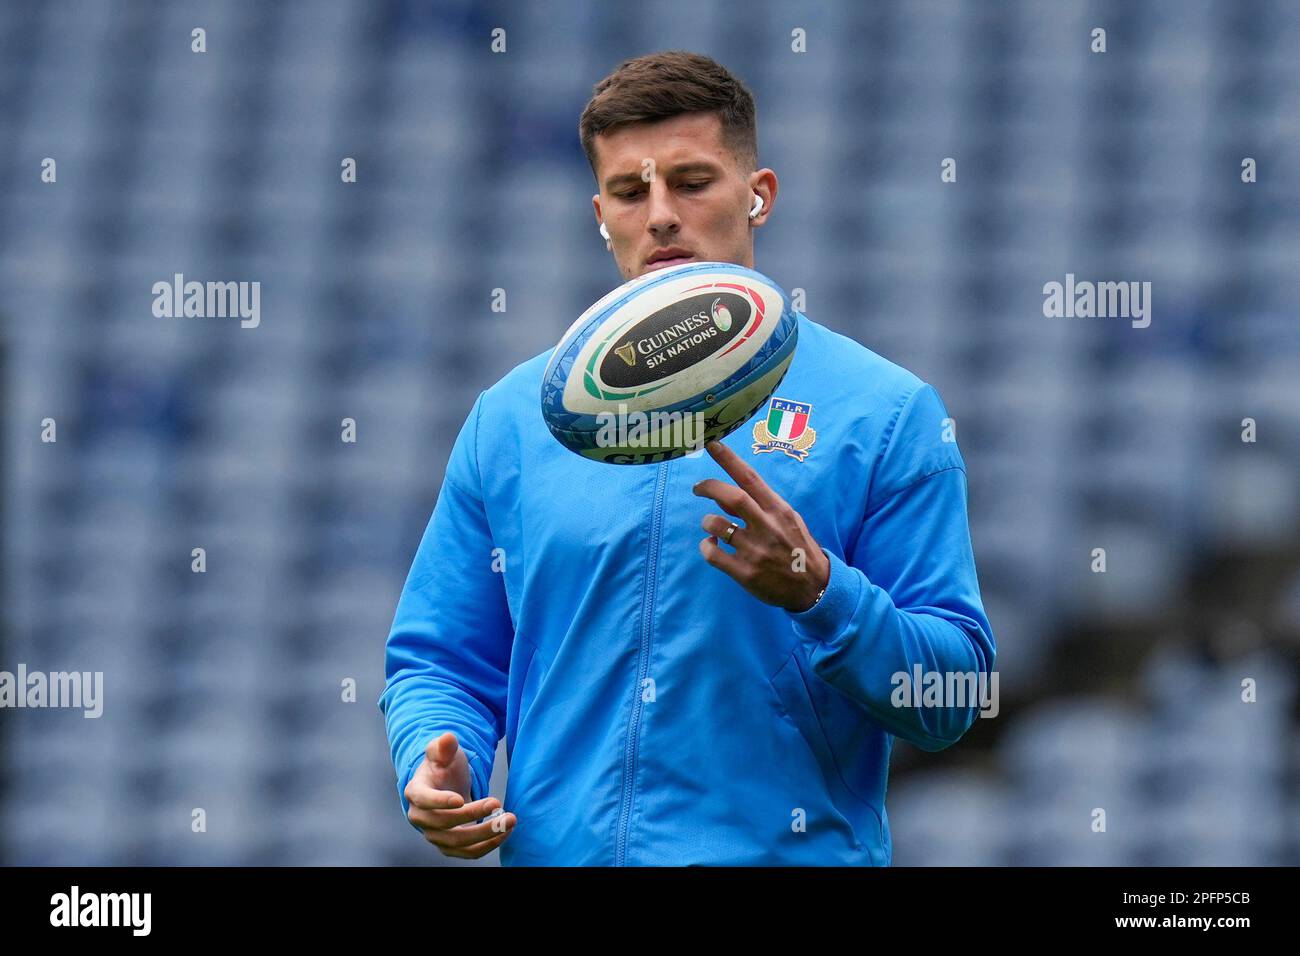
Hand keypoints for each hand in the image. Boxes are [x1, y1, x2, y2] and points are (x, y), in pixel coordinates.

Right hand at [404, 731, 515, 857]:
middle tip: (497, 802)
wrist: (445, 785)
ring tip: (509, 820)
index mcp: (415, 792)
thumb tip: (448, 738)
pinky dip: (487, 845)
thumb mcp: (443, 752)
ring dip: (485, 834)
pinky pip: (468, 853)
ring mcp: (434, 835)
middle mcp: (421, 818)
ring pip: (458, 843)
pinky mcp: (450, 846)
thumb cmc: (443, 766)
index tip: (460, 799)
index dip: (439, 802)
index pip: (423, 800)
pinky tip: (505, 832)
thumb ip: (444, 746)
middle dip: (472, 814)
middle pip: (444, 824)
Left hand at [693, 440, 830, 611]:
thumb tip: (725, 496)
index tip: (712, 444)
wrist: (814, 587)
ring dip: (707, 521)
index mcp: (779, 510)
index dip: (729, 459)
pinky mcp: (745, 573)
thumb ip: (759, 507)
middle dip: (709, 487)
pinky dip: (706, 546)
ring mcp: (756, 551)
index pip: (750, 478)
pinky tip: (711, 545)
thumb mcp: (787, 521)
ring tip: (711, 525)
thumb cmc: (797, 548)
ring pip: (718, 525)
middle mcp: (767, 526)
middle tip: (697, 487)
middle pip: (732, 497)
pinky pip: (713, 554)